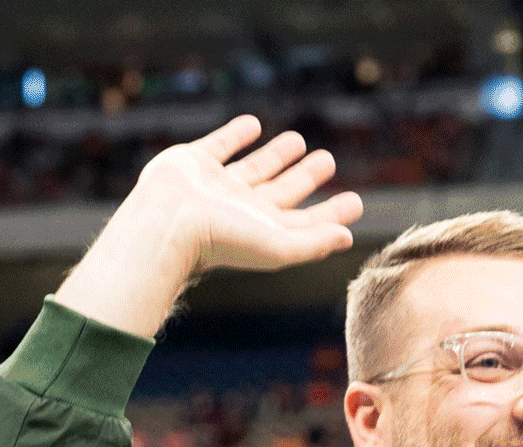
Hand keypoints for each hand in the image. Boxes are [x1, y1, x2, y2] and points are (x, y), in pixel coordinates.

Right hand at [56, 116, 364, 338]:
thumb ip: (313, 242)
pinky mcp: (193, 163)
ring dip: (277, 155)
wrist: (167, 222)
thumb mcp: (277, 245)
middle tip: (328, 160)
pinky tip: (253, 125)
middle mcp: (242, 209)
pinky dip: (236, 135)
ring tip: (298, 141)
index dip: (332, 214)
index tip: (356, 202)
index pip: (306, 222)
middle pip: (283, 191)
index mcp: (263, 231)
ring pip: (254, 167)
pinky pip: (220, 144)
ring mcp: (216, 186)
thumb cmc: (223, 240)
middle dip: (305, 177)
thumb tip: (347, 238)